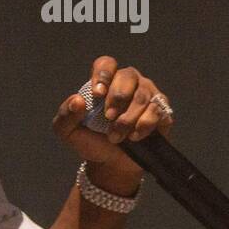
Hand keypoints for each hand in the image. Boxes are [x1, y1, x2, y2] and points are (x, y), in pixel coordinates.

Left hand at [52, 55, 175, 188]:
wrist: (112, 164)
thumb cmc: (92, 141)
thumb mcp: (69, 131)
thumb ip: (67, 114)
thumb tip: (77, 100)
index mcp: (106, 81)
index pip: (106, 64)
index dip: (103, 75)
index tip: (97, 94)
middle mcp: (129, 83)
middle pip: (128, 76)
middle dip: (117, 98)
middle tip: (108, 118)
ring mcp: (148, 95)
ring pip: (142, 95)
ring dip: (128, 118)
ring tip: (116, 136)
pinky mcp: (162, 111)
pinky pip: (157, 109)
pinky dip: (144, 124)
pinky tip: (134, 136)